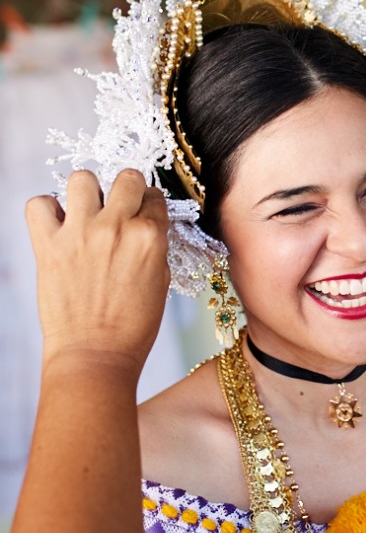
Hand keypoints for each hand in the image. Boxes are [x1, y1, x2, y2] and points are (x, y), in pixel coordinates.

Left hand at [25, 168, 169, 375]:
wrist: (96, 354)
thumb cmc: (132, 326)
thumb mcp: (160, 280)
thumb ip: (153, 246)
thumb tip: (144, 225)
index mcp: (151, 237)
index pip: (155, 198)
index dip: (149, 206)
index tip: (143, 214)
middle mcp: (117, 228)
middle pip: (126, 178)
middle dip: (126, 189)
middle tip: (119, 207)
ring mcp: (81, 234)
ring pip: (82, 178)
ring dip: (87, 191)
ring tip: (86, 211)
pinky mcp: (49, 246)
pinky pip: (38, 204)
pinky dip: (46, 209)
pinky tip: (57, 224)